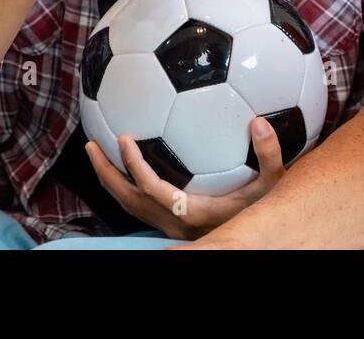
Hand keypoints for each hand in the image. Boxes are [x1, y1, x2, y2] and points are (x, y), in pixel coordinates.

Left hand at [85, 116, 286, 239]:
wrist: (255, 242)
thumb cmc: (263, 212)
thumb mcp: (272, 185)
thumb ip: (269, 155)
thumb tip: (259, 121)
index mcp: (190, 211)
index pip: (151, 189)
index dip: (133, 166)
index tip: (124, 138)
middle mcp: (173, 222)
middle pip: (128, 200)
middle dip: (106, 174)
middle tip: (91, 145)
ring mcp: (169, 226)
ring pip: (129, 206)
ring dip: (110, 180)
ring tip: (97, 153)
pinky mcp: (170, 224)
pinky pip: (139, 205)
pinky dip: (126, 186)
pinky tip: (125, 167)